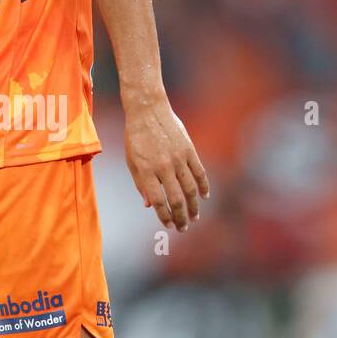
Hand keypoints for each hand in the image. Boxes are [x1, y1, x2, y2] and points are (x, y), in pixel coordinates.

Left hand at [124, 98, 209, 231]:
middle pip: (176, 199)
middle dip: (181, 217)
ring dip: (193, 206)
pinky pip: (199, 172)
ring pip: (190, 189)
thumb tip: (149, 206)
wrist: (148, 110)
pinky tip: (204, 196)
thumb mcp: (131, 161)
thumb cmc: (135, 137)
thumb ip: (140, 184)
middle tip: (183, 227)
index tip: (168, 225)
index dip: (164, 216)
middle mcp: (163, 166)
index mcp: (146, 170)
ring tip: (194, 216)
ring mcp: (178, 158)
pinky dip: (204, 186)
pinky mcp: (189, 149)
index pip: (158, 201)